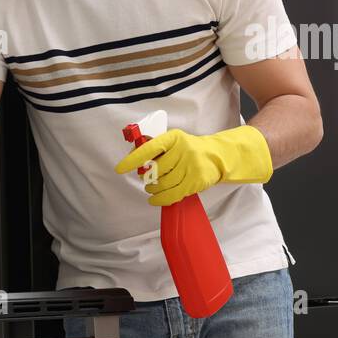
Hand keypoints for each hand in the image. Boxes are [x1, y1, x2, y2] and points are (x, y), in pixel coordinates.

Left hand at [114, 125, 272, 206]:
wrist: (218, 155)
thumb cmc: (188, 150)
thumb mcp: (173, 143)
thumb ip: (154, 148)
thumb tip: (132, 157)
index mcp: (174, 137)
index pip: (149, 148)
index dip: (133, 159)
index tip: (120, 168)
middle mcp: (183, 149)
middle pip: (155, 170)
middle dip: (147, 178)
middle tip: (146, 180)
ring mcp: (191, 165)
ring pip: (163, 184)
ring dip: (153, 189)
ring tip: (152, 188)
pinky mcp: (196, 180)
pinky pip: (173, 195)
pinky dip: (160, 199)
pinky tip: (154, 199)